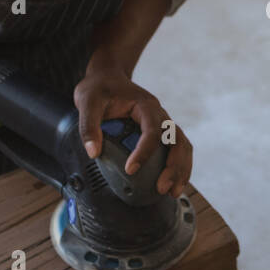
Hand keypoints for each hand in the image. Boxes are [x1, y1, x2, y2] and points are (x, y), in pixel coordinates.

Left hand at [73, 65, 191, 196]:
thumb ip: (89, 126)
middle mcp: (160, 114)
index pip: (153, 130)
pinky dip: (179, 167)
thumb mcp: (87, 102)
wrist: (108, 77)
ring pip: (182, 146)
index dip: (145, 151)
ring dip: (181, 169)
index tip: (131, 169)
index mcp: (145, 105)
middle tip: (161, 188)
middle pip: (176, 140)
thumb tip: (94, 153)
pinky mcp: (160, 132)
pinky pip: (177, 149)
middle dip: (173, 166)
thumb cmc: (99, 88)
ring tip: (173, 192)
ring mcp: (162, 123)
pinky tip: (173, 184)